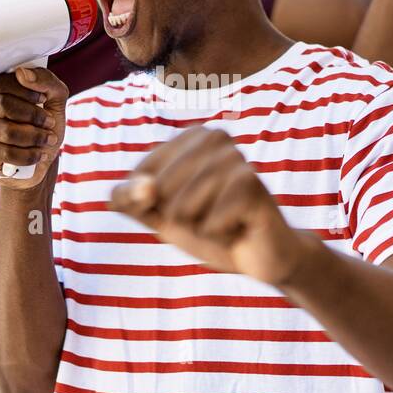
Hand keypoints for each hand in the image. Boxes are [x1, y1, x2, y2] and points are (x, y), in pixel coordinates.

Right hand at [0, 67, 67, 189]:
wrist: (42, 155)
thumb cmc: (45, 124)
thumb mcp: (55, 98)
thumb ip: (46, 81)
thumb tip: (23, 73)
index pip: (0, 81)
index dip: (25, 91)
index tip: (43, 98)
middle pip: (3, 104)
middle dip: (33, 116)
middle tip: (49, 123)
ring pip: (6, 130)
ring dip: (35, 137)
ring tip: (47, 139)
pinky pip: (5, 152)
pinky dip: (28, 155)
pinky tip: (38, 154)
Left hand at [110, 126, 306, 285]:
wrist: (260, 255)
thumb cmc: (209, 227)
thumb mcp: (158, 214)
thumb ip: (132, 200)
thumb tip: (144, 188)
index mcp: (190, 136)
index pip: (138, 178)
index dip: (151, 207)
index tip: (183, 206)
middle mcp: (214, 136)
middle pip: (158, 192)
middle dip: (177, 218)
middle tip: (209, 216)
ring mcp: (235, 156)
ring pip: (181, 209)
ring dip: (200, 228)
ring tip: (224, 222)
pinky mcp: (251, 184)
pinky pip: (207, 224)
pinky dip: (219, 237)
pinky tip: (239, 229)